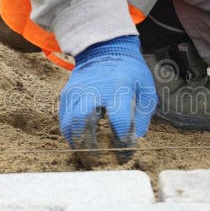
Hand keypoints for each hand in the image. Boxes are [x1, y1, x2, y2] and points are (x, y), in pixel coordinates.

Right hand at [59, 35, 156, 162]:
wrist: (104, 48)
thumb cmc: (130, 71)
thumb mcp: (145, 89)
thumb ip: (142, 115)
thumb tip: (135, 138)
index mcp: (117, 89)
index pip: (118, 122)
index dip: (122, 142)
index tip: (125, 152)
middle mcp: (92, 91)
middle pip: (82, 124)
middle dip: (90, 148)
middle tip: (99, 162)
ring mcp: (76, 93)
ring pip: (69, 125)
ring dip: (78, 144)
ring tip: (88, 156)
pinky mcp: (66, 96)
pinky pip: (64, 121)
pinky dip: (71, 135)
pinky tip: (81, 142)